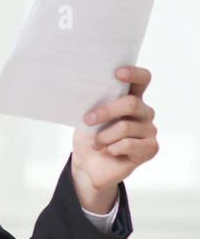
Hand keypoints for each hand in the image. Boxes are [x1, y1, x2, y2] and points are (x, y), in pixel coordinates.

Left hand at [71, 66, 158, 211]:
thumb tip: (87, 89)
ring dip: (104, 136)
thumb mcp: (87, 116)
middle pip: (131, 103)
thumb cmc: (90, 136)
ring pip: (125, 127)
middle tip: (88, 119)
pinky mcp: (150, 148)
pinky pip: (129, 144)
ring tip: (96, 143)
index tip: (117, 73)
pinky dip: (112, 148)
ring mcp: (149, 130)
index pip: (142, 79)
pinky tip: (109, 151)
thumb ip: (95, 102)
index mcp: (131, 97)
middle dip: (106, 111)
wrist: (89, 165)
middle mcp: (144, 111)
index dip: (133, 73)